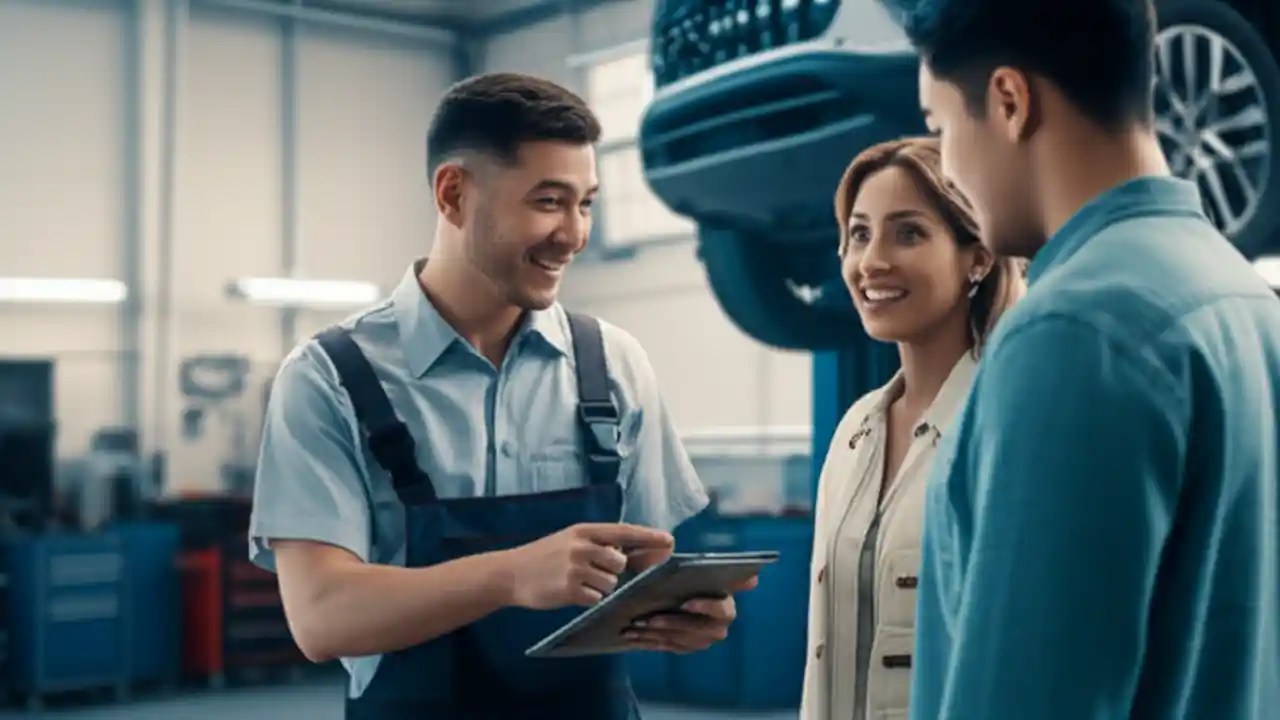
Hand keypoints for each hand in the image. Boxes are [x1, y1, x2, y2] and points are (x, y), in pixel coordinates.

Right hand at [501, 523, 673, 609]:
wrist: (510, 573)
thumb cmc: (545, 557)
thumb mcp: (571, 541)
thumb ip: (601, 546)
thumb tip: (637, 553)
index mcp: (584, 531)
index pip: (624, 532)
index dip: (648, 536)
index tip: (669, 540)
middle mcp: (582, 546)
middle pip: (620, 563)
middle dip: (612, 572)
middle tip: (590, 572)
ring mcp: (576, 567)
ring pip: (610, 583)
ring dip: (599, 587)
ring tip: (576, 582)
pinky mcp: (570, 589)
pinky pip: (596, 598)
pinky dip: (588, 599)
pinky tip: (571, 593)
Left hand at [621, 574, 758, 652]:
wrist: (669, 591)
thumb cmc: (677, 574)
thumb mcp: (676, 565)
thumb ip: (679, 561)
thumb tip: (669, 546)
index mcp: (724, 600)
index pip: (724, 608)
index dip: (708, 607)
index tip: (686, 602)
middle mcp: (718, 625)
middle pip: (702, 630)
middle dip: (674, 623)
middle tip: (651, 618)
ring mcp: (703, 639)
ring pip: (681, 640)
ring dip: (657, 633)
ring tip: (634, 624)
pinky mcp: (685, 647)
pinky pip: (667, 646)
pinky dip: (648, 641)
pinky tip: (629, 634)